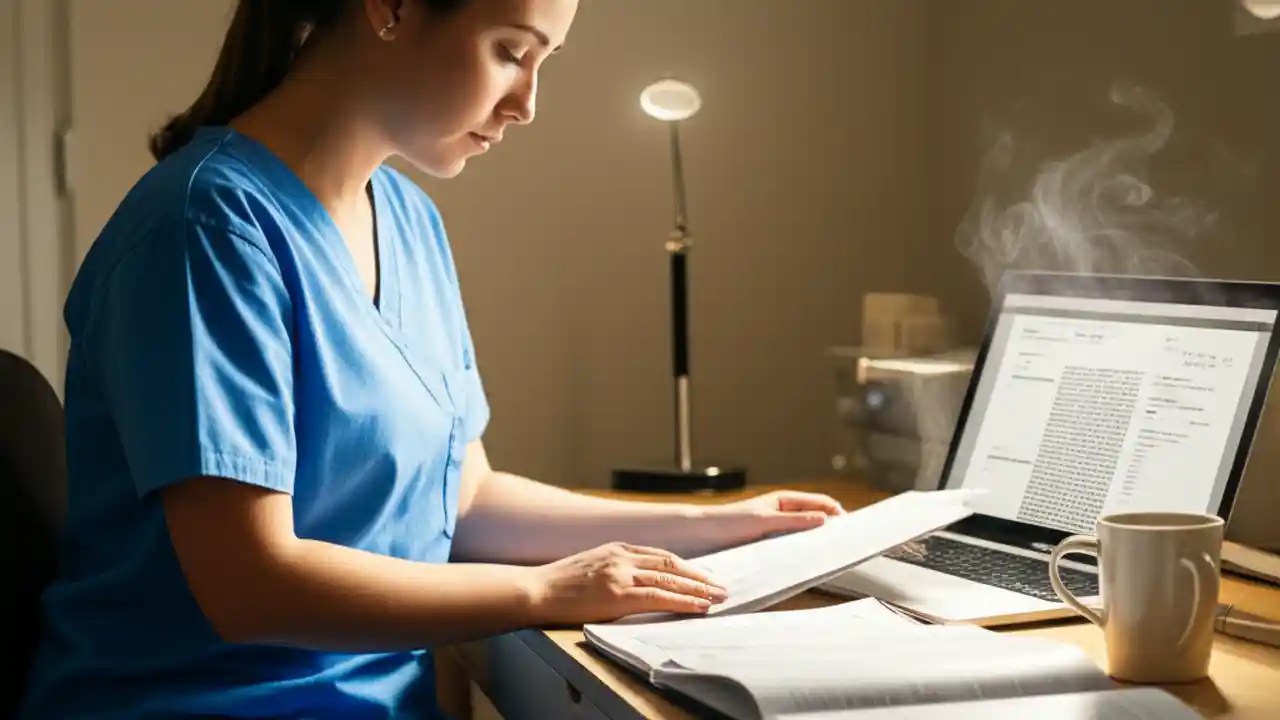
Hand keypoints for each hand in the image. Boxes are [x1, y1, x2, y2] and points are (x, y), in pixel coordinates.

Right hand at [526, 542, 727, 624]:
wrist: (535, 590)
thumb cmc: (558, 583)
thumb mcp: (591, 565)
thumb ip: (615, 568)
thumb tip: (637, 582)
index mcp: (617, 548)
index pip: (661, 556)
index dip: (686, 567)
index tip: (702, 576)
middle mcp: (623, 556)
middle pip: (672, 564)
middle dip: (700, 577)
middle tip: (721, 587)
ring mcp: (621, 574)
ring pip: (671, 580)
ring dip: (698, 590)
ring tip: (718, 598)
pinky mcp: (618, 595)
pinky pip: (660, 597)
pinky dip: (683, 602)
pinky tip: (698, 607)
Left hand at [702, 490, 845, 548]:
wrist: (700, 534)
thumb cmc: (728, 521)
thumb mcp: (763, 520)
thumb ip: (793, 520)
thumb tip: (824, 519)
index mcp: (784, 500)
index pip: (821, 503)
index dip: (839, 512)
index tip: (854, 526)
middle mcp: (782, 514)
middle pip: (817, 519)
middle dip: (833, 528)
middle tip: (850, 543)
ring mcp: (776, 530)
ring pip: (806, 535)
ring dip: (819, 542)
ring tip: (833, 555)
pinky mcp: (768, 545)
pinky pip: (792, 548)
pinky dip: (804, 553)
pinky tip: (809, 564)